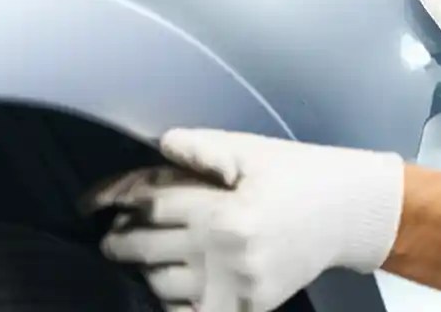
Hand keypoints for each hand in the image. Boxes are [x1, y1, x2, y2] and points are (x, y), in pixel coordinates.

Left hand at [85, 128, 404, 311]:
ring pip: (159, 285)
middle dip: (118, 239)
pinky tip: (172, 284)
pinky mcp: (247, 308)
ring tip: (145, 256)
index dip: (112, 198)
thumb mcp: (251, 151)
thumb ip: (200, 148)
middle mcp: (225, 251)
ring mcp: (235, 286)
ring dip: (145, 269)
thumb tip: (158, 145)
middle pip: (143, 248)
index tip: (91, 203)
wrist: (350, 212)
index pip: (147, 203)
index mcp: (223, 208)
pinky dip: (173, 302)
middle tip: (111, 235)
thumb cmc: (299, 174)